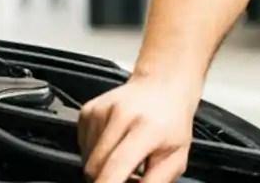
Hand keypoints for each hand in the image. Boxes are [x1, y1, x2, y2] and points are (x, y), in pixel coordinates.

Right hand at [78, 74, 201, 182]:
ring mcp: (101, 111)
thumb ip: (155, 181)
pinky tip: (116, 141)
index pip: (116, 165)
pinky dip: (97, 153)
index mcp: (147, 128)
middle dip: (107, 180)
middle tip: (129, 175)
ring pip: (87, 160)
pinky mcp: (88, 111)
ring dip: (103, 166)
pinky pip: (83, 147)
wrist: (163, 87)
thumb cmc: (172, 123)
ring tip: (126, 155)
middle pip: (95, 168)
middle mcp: (121, 115)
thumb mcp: (176, 158)